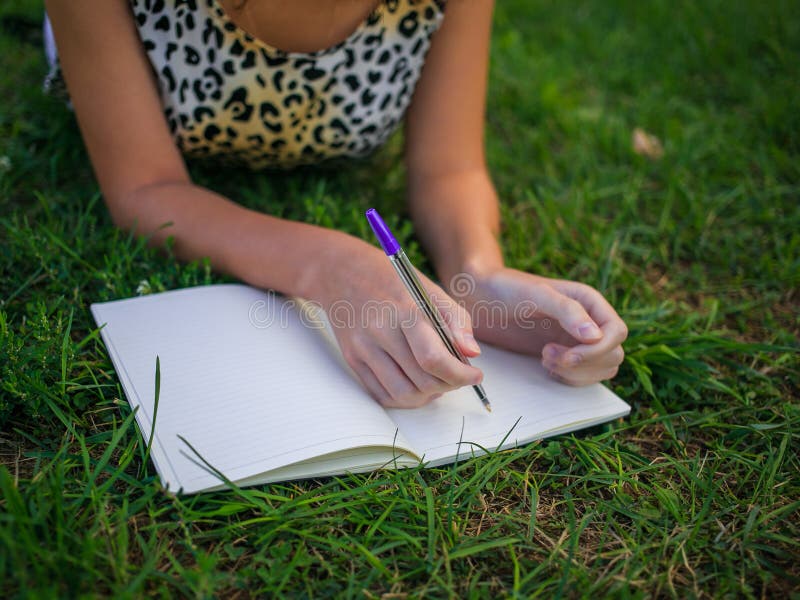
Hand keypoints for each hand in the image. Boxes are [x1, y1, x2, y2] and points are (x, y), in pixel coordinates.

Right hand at [312, 236, 482, 407]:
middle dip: (449, 385)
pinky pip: (382, 395)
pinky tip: (416, 385)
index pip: (433, 358)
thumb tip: (472, 354)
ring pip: (403, 394)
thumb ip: (457, 322)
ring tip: (438, 382)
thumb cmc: (393, 282)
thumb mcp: (431, 290)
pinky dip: (405, 398)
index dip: (460, 374)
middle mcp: (380, 331)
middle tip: (458, 377)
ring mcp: (363, 348)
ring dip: (428, 396)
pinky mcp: (352, 359)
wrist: (342, 273)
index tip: (476, 375)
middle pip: (422, 381)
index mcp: (404, 311)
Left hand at [453, 267, 626, 384]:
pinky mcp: (563, 354)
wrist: (481, 297)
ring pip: (600, 368)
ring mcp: (576, 339)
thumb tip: (595, 335)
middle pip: (612, 354)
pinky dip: (568, 378)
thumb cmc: (508, 288)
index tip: (570, 356)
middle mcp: (589, 320)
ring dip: (576, 372)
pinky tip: (545, 365)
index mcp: (589, 301)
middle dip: (584, 363)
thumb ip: (567, 311)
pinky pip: (582, 375)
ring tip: (546, 358)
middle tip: (548, 355)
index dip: (598, 350)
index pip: (616, 333)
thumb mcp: (537, 295)